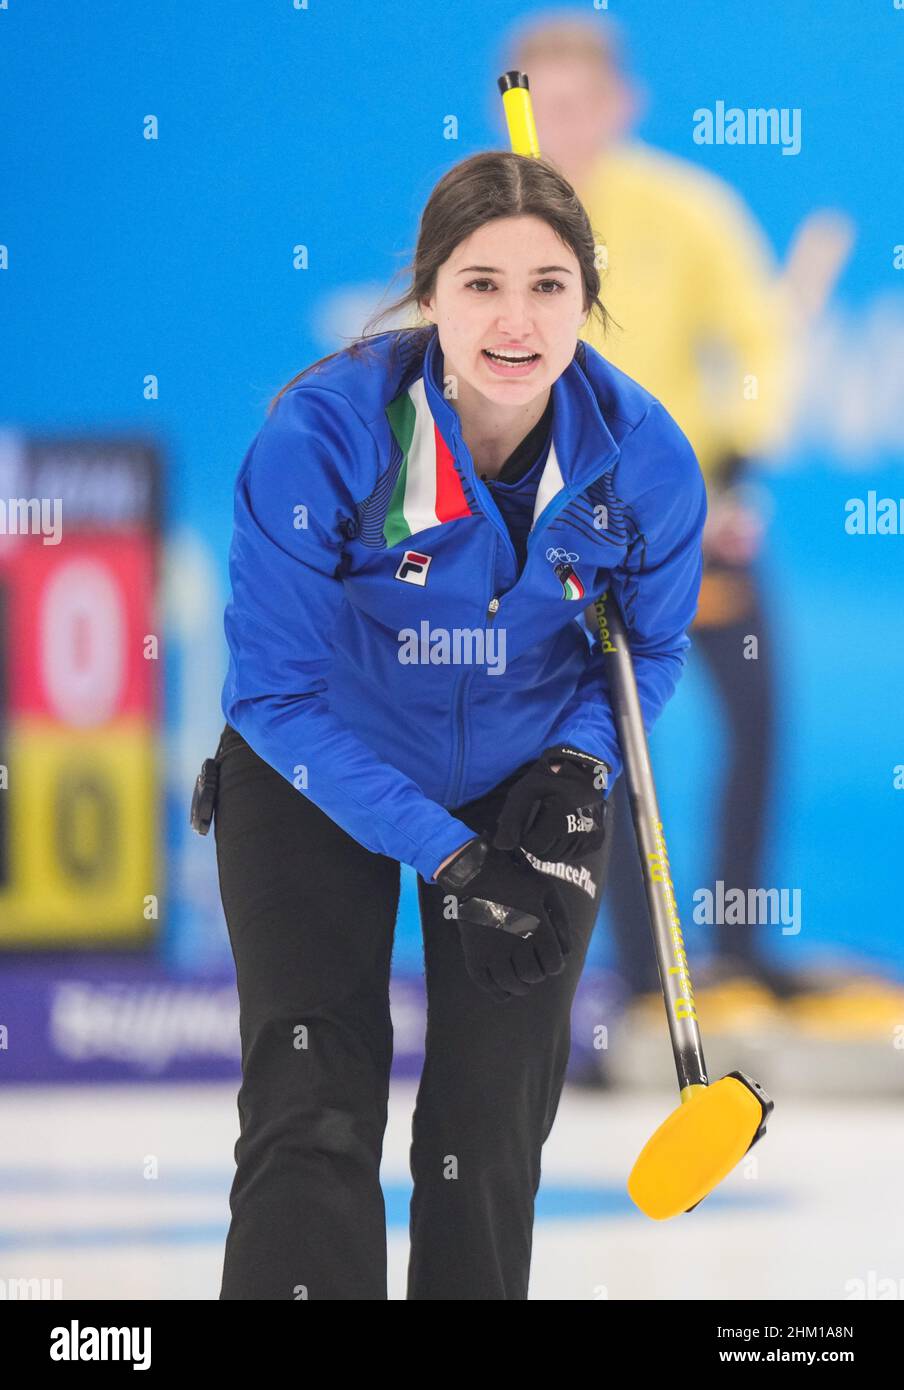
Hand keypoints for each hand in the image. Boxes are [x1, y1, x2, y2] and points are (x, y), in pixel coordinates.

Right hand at [435, 835, 570, 1001]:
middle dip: (537, 976)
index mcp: (538, 928)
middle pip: (532, 976)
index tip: (550, 962)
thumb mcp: (548, 891)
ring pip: (510, 983)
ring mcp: (493, 949)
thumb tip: (566, 951)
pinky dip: (496, 992)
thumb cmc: (516, 880)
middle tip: (534, 970)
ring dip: (519, 987)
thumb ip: (562, 920)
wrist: (476, 872)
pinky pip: (485, 982)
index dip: (554, 966)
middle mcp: (517, 942)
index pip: (553, 964)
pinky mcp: (474, 952)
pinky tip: (504, 993)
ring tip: (521, 984)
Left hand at [492, 745, 608, 860]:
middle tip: (541, 822)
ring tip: (552, 825)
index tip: (529, 821)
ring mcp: (592, 835)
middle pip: (547, 854)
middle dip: (539, 841)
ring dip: (551, 845)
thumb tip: (501, 846)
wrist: (581, 771)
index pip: (534, 845)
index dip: (526, 835)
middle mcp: (581, 827)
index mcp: (562, 814)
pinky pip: (574, 855)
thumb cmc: (549, 780)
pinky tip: (564, 829)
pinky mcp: (597, 839)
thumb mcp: (525, 791)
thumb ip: (511, 818)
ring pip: (560, 857)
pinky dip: (565, 846)